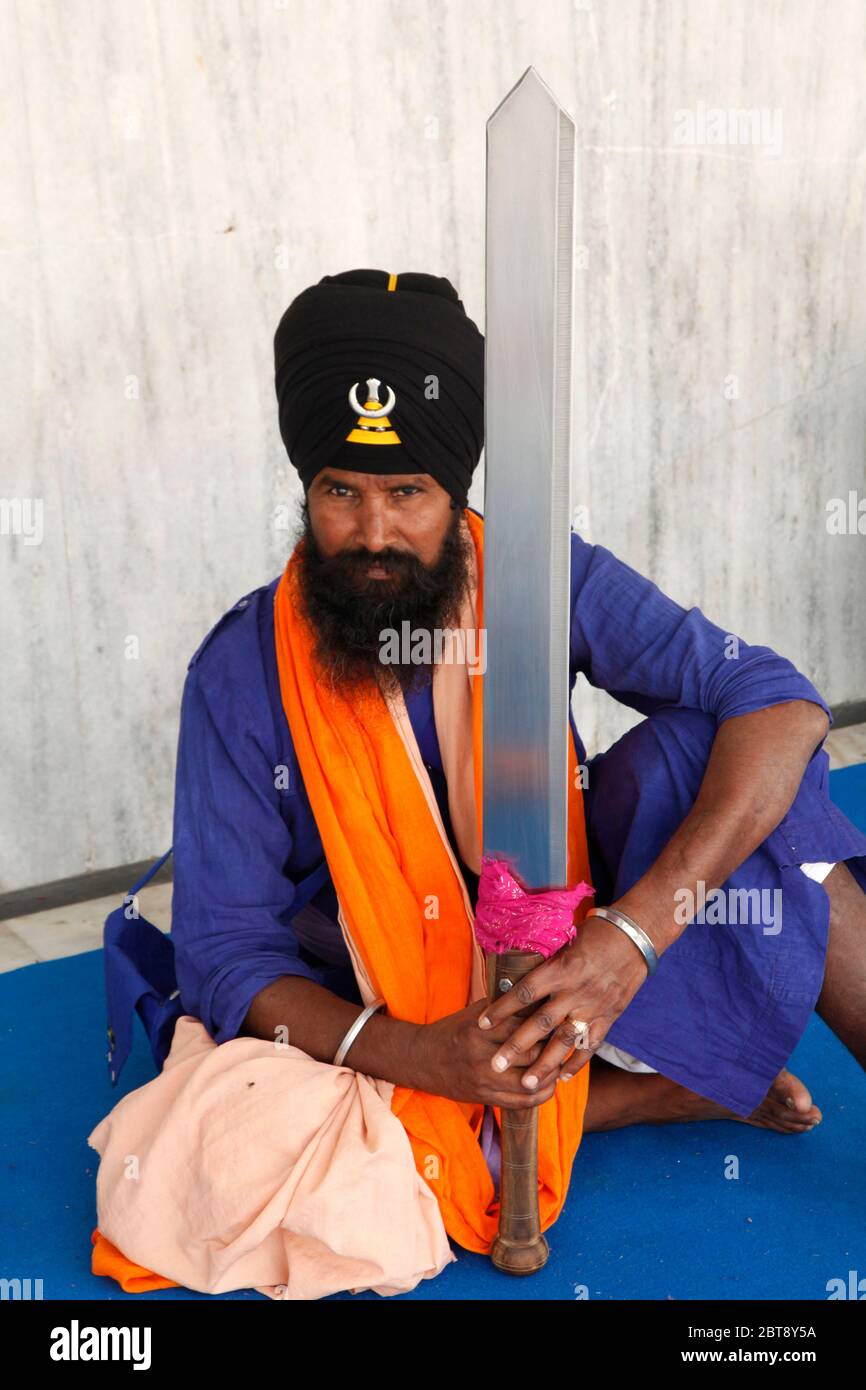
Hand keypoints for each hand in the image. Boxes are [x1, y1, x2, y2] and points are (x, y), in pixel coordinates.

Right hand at [408, 999, 561, 1109]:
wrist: (423, 1060)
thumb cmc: (452, 1031)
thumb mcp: (474, 1013)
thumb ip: (503, 1008)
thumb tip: (536, 997)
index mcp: (480, 1029)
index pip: (523, 1026)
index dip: (546, 1023)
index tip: (560, 1018)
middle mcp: (482, 1056)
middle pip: (530, 1054)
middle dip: (552, 1048)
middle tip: (566, 1040)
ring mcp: (484, 1081)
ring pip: (530, 1082)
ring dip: (550, 1074)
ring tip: (561, 1064)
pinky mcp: (485, 1098)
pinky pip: (521, 1103)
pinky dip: (541, 1095)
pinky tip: (549, 1085)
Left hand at [476, 912, 649, 1090]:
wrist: (636, 936)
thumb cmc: (596, 932)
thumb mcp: (566, 941)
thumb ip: (546, 963)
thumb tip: (517, 974)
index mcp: (561, 969)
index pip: (524, 993)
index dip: (501, 1009)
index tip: (481, 1024)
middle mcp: (574, 991)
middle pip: (540, 1024)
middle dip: (516, 1047)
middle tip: (495, 1065)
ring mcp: (593, 1007)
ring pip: (564, 1041)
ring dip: (544, 1065)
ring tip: (527, 1084)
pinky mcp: (609, 1016)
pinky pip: (590, 1045)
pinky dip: (577, 1063)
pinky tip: (561, 1077)